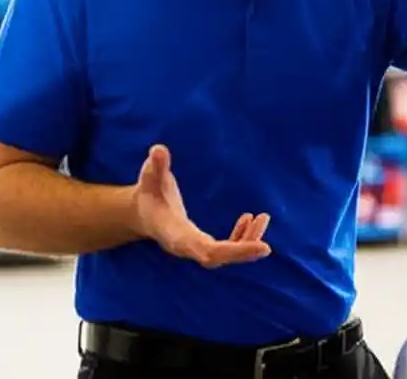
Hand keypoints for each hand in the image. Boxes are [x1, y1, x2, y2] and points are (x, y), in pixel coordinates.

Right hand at [131, 144, 271, 267]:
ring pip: (223, 254)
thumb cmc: (148, 193)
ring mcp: (193, 247)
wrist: (140, 212)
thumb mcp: (150, 177)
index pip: (206, 250)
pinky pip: (224, 247)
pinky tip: (249, 218)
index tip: (259, 249)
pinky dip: (240, 237)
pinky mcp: (200, 243)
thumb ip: (156, 165)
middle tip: (266, 247)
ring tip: (263, 218)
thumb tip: (158, 149)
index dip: (233, 250)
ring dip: (246, 241)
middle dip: (242, 251)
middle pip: (216, 258)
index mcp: (175, 235)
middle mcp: (185, 246)